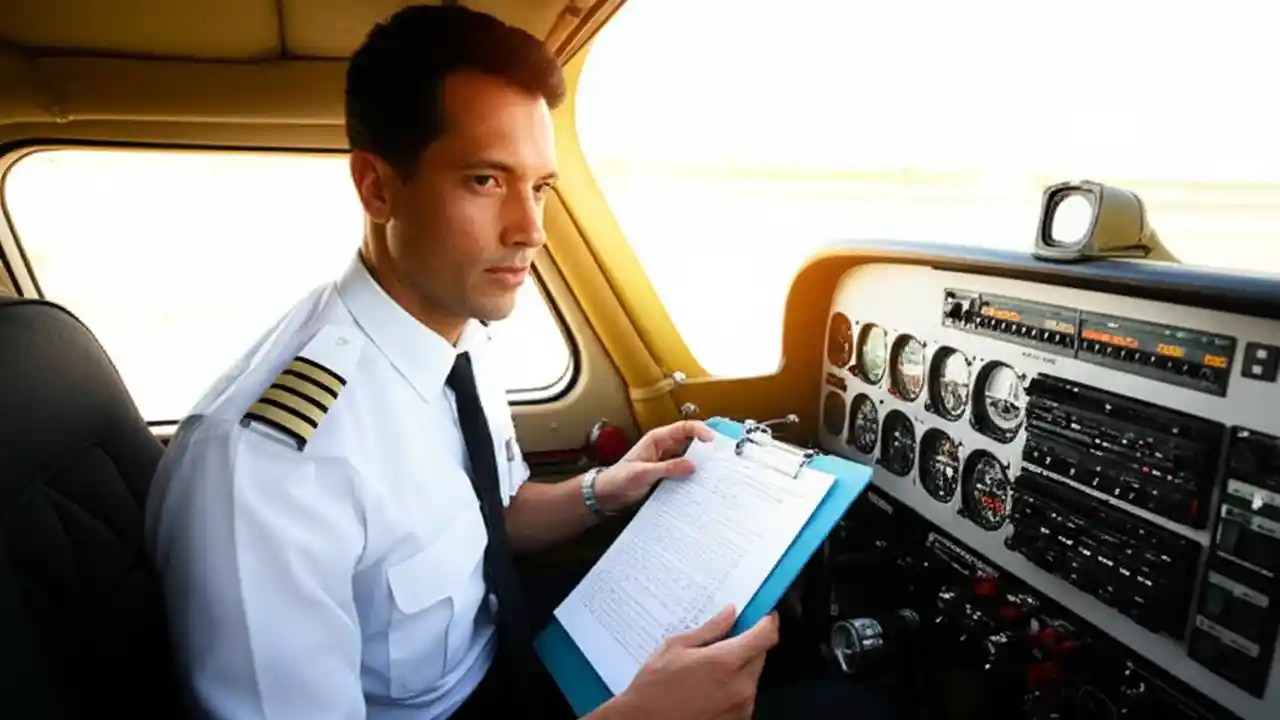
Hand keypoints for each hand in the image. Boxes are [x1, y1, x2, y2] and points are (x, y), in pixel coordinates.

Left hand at [592, 420, 715, 511]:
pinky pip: (684, 470)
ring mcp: (666, 460)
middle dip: (705, 447)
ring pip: (689, 457)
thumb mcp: (643, 473)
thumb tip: (693, 465)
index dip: (700, 430)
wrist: (607, 495)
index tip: (712, 440)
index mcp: (657, 439)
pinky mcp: (667, 474)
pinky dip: (693, 474)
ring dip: (700, 462)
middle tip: (720, 457)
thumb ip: (667, 468)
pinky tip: (702, 482)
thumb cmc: (619, 479)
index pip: (683, 428)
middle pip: (690, 441)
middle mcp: (664, 447)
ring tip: (715, 471)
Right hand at [604, 606, 779, 719]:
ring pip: (752, 676)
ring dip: (740, 667)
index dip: (767, 621)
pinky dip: (733, 687)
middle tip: (727, 639)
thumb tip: (729, 614)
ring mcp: (741, 707)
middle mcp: (740, 687)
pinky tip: (709, 686)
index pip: (765, 635)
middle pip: (760, 655)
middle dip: (748, 644)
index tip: (763, 614)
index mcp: (725, 663)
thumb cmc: (654, 688)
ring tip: (710, 668)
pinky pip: (744, 696)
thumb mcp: (676, 647)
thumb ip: (709, 630)